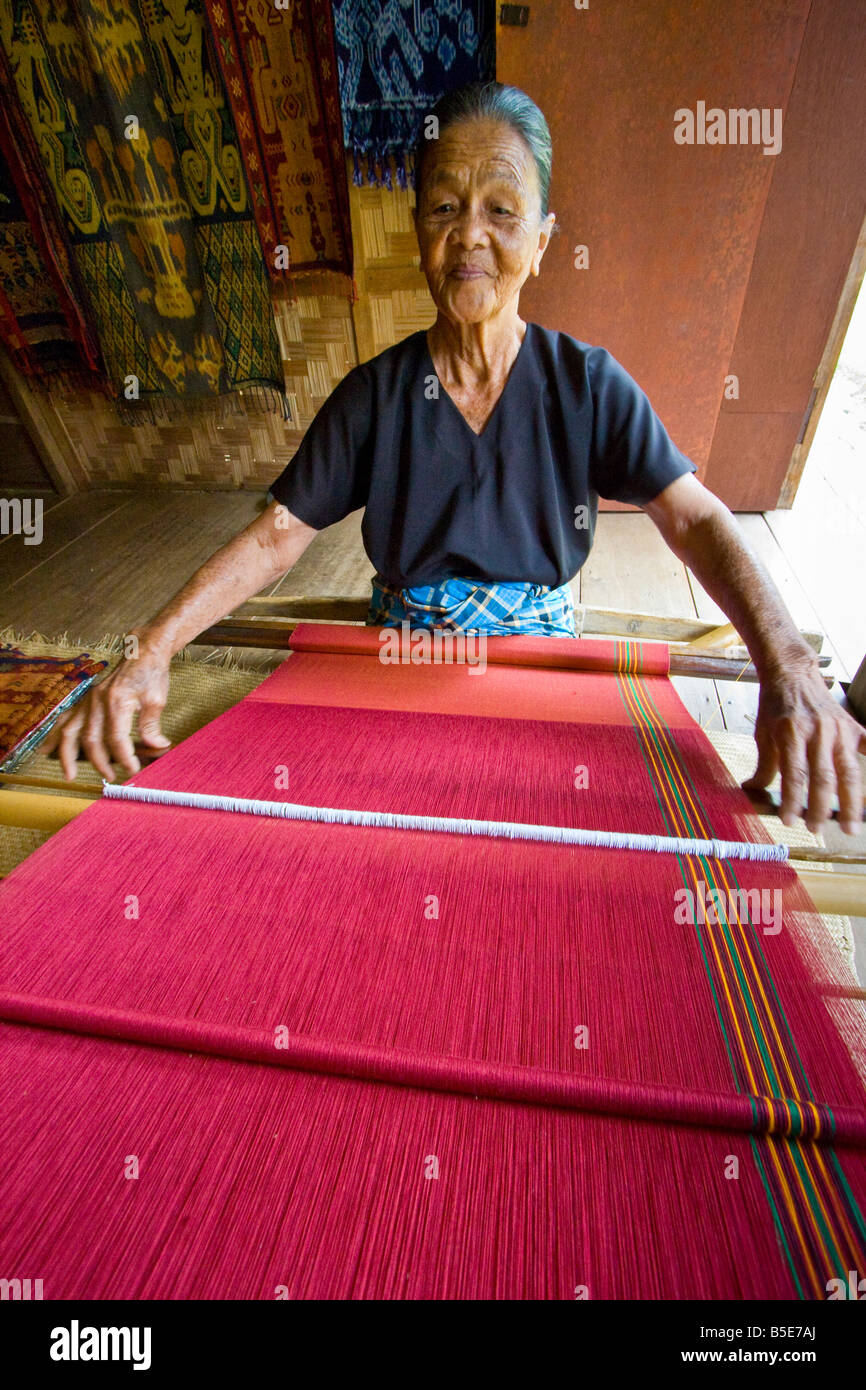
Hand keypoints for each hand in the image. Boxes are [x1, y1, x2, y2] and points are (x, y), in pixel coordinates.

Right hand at [43, 647, 170, 780]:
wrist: (141, 651)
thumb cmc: (150, 673)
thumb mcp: (157, 699)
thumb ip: (151, 726)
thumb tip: (157, 747)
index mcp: (117, 701)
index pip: (116, 737)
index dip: (123, 757)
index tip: (133, 769)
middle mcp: (97, 701)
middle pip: (91, 739)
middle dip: (99, 762)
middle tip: (110, 776)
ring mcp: (87, 700)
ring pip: (70, 731)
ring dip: (67, 755)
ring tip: (68, 774)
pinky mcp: (84, 700)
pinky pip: (65, 720)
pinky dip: (55, 736)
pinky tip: (47, 750)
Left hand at [743, 658, 865, 835]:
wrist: (793, 673)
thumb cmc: (776, 706)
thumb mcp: (762, 733)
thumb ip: (763, 765)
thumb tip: (752, 792)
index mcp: (792, 732)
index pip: (794, 774)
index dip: (792, 800)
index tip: (788, 821)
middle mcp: (818, 731)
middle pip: (824, 777)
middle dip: (821, 807)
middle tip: (816, 830)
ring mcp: (839, 730)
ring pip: (849, 771)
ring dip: (851, 802)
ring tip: (850, 826)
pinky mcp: (853, 728)